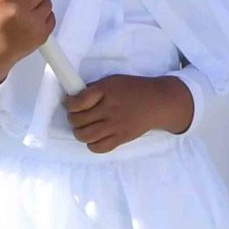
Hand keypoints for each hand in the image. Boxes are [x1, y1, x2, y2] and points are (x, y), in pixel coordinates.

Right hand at [0, 0, 54, 86]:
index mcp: (1, 0)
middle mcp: (17, 11)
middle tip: (23, 0)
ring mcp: (32, 24)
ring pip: (47, 2)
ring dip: (38, 5)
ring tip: (26, 13)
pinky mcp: (42, 34)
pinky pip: (52, 16)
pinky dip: (43, 18)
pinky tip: (31, 23)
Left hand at [64, 74, 190, 151]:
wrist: (158, 102)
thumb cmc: (134, 89)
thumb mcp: (114, 81)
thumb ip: (95, 89)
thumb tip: (75, 97)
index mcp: (106, 91)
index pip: (77, 102)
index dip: (69, 104)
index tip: (70, 103)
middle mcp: (109, 109)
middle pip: (78, 120)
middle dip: (72, 118)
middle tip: (76, 116)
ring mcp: (115, 125)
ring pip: (84, 136)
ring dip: (79, 132)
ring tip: (83, 127)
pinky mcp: (121, 138)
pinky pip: (98, 147)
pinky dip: (92, 144)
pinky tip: (94, 137)